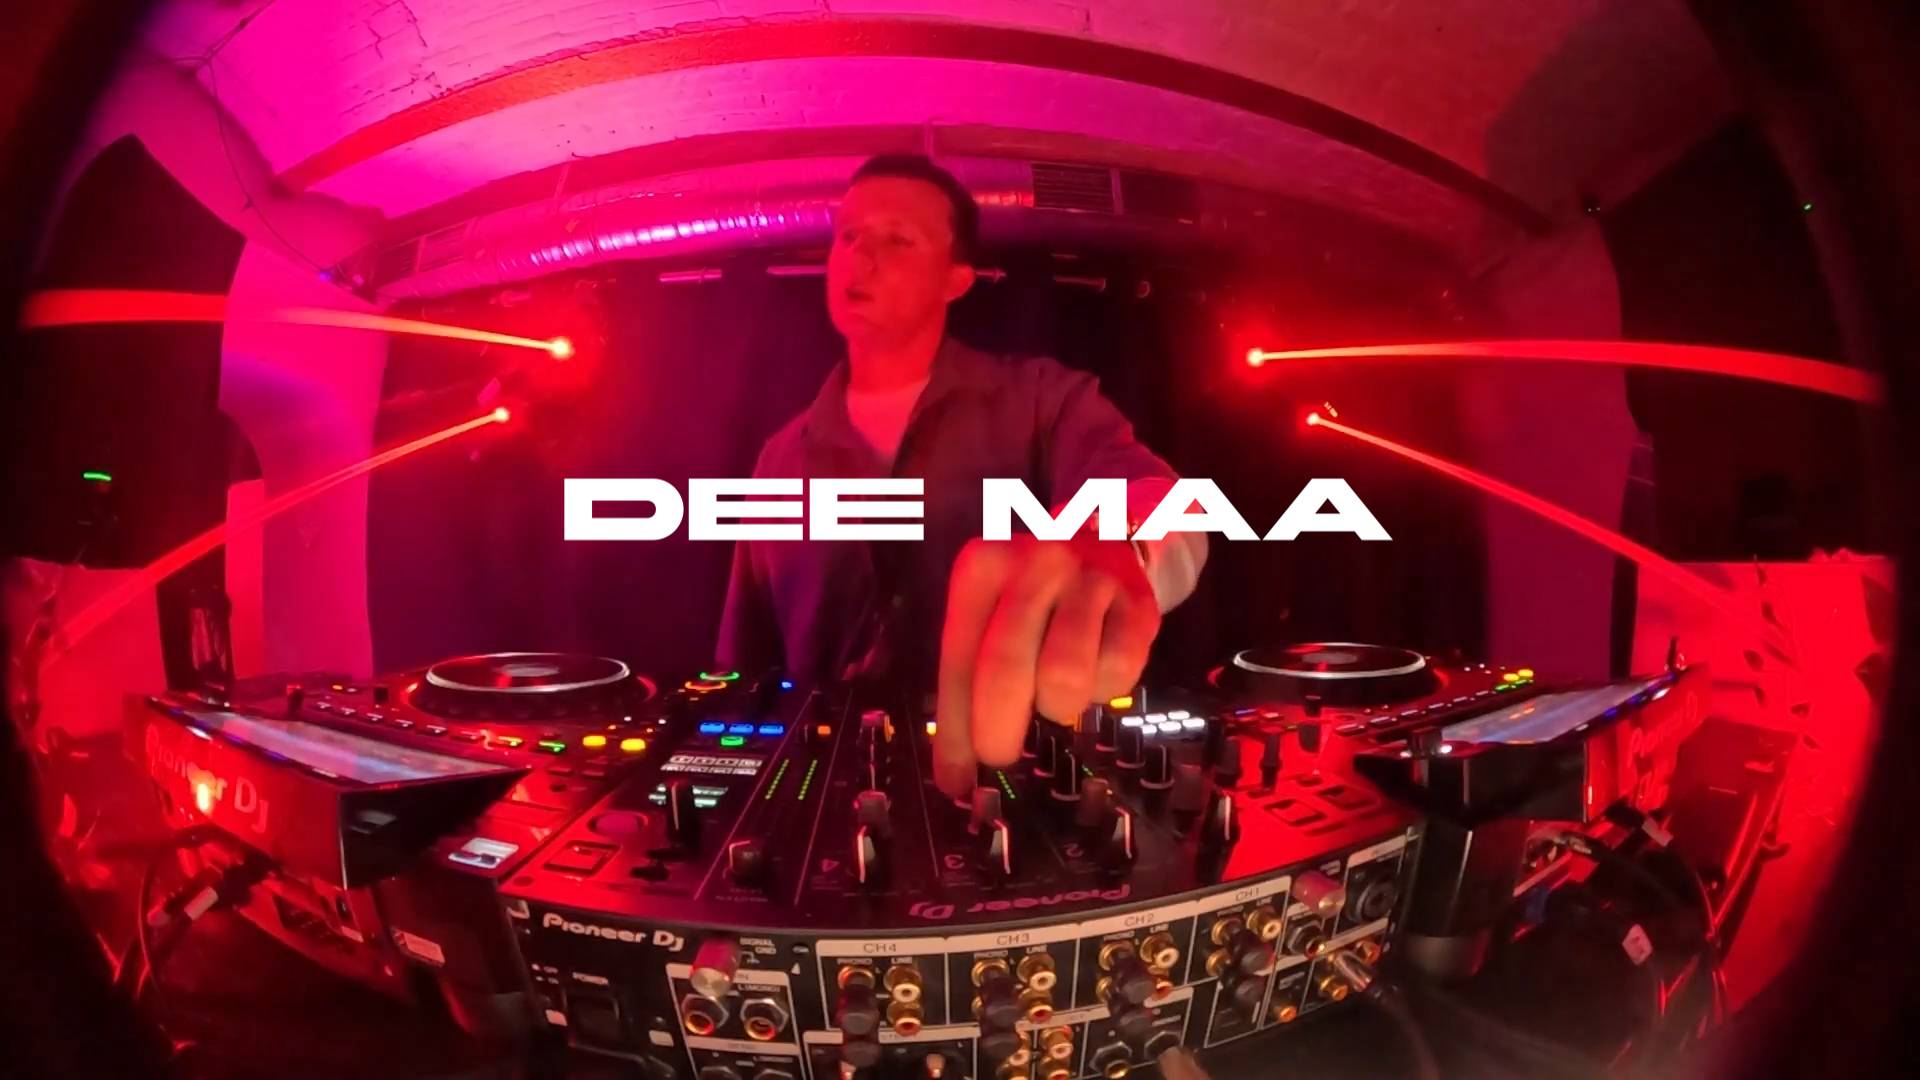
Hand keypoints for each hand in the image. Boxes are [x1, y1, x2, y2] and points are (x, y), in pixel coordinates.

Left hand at [932, 534, 1159, 797]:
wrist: (1108, 543)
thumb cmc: (1034, 599)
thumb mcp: (988, 621)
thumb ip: (966, 688)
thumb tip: (955, 778)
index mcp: (983, 567)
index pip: (959, 659)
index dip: (956, 727)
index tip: (956, 779)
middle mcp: (1035, 563)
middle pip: (1006, 667)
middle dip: (998, 727)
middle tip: (1000, 754)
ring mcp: (1091, 578)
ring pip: (1065, 675)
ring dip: (1058, 704)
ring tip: (1056, 693)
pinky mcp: (1139, 601)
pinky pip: (1117, 671)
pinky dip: (1104, 689)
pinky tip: (1096, 668)